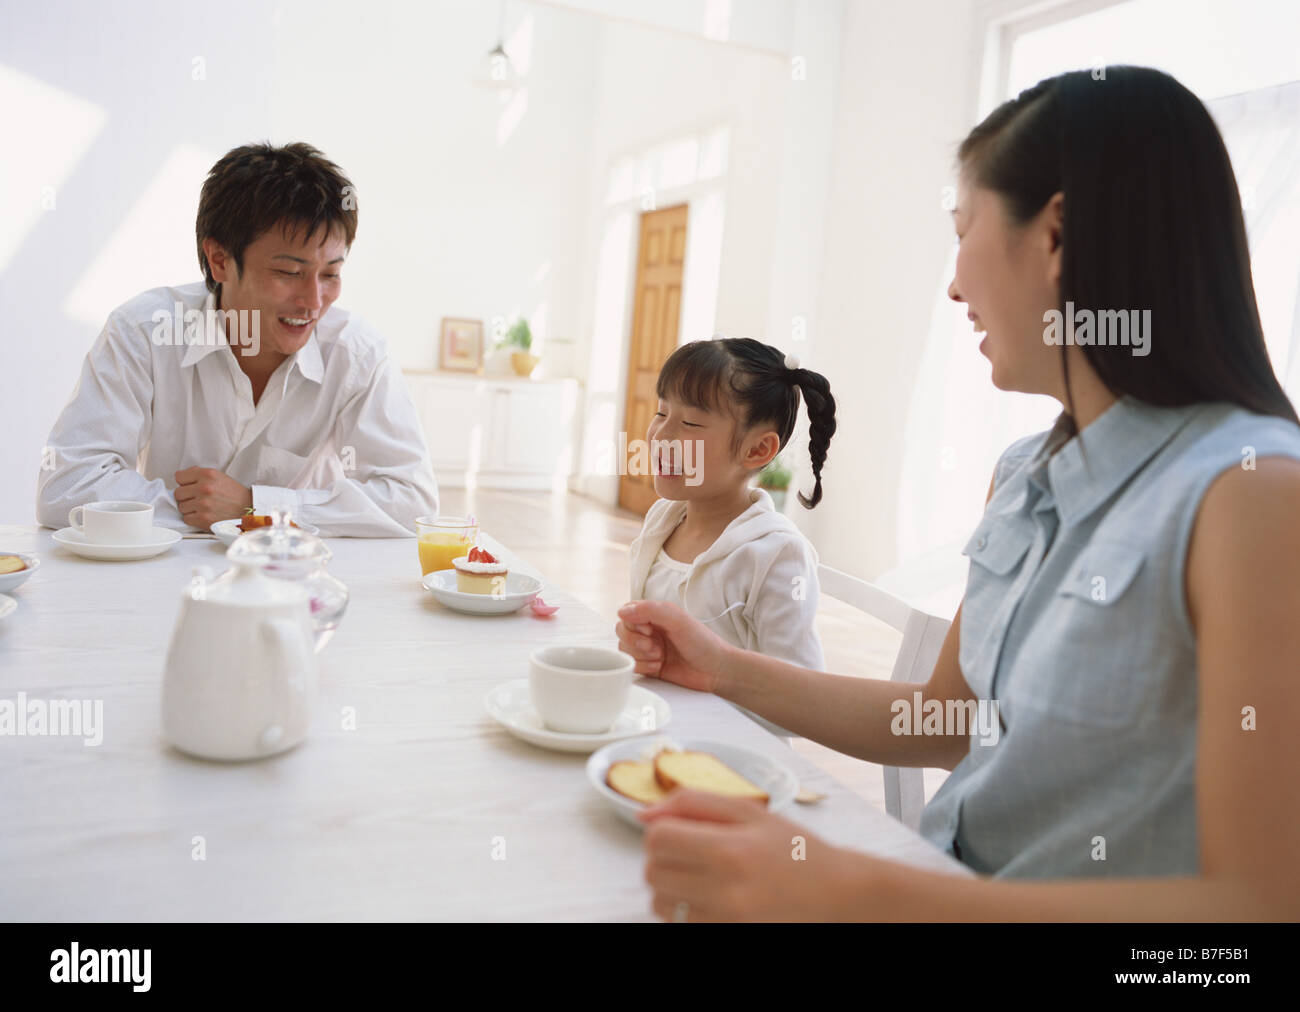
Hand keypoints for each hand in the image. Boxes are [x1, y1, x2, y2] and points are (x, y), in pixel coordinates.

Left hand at [173, 467, 252, 530]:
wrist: (249, 509)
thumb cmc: (233, 494)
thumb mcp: (218, 476)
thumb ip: (199, 474)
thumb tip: (181, 477)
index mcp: (207, 474)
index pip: (179, 477)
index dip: (184, 483)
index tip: (191, 487)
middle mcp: (204, 488)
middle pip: (178, 493)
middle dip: (186, 496)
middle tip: (197, 498)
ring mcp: (203, 504)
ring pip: (181, 507)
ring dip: (190, 509)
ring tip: (203, 507)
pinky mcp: (203, 518)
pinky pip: (186, 518)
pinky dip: (193, 519)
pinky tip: (204, 515)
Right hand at [615, 600, 731, 693]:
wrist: (715, 670)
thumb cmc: (703, 643)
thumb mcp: (678, 620)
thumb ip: (650, 610)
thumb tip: (623, 611)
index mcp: (656, 614)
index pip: (627, 612)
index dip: (632, 623)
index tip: (649, 630)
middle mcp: (650, 629)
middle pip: (621, 631)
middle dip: (635, 641)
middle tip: (654, 646)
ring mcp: (648, 648)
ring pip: (624, 649)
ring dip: (640, 655)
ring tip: (660, 656)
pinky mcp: (648, 665)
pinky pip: (631, 665)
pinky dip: (643, 667)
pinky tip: (659, 666)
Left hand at [639, 789, 864, 920]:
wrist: (832, 891)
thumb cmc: (792, 847)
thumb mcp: (749, 811)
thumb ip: (693, 803)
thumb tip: (644, 814)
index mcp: (731, 849)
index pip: (659, 838)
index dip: (661, 829)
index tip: (679, 828)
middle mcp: (725, 890)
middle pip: (653, 871)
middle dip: (662, 856)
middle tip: (689, 850)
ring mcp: (725, 920)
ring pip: (658, 901)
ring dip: (668, 884)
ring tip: (698, 872)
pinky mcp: (725, 934)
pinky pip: (678, 922)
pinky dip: (681, 907)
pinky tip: (706, 894)